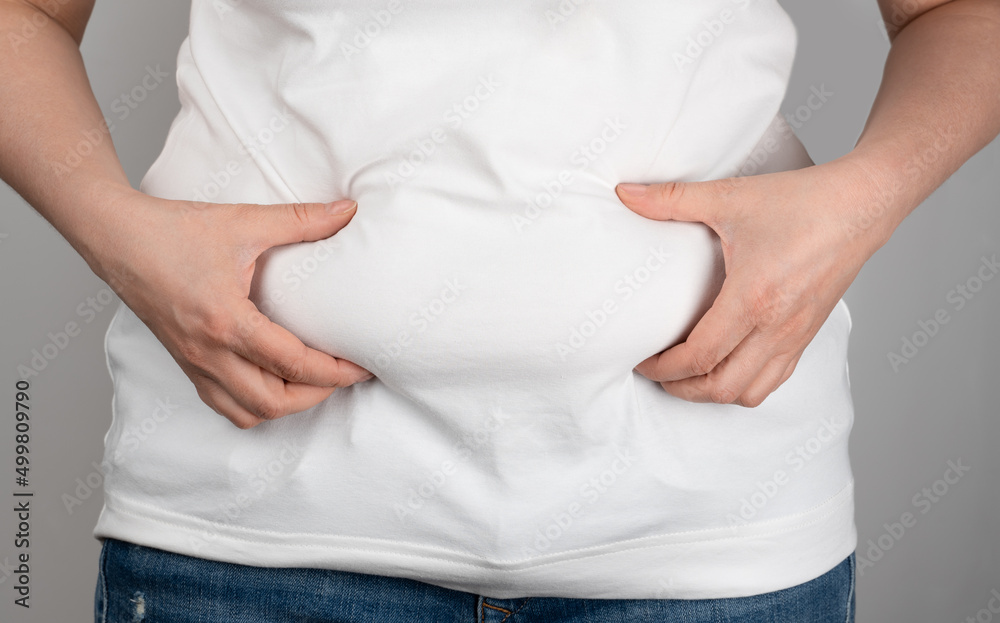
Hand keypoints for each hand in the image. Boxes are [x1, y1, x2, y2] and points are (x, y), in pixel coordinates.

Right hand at [90, 189, 373, 428]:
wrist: (115, 237)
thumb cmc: (174, 230)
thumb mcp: (244, 221)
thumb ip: (301, 220)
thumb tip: (348, 211)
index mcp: (226, 321)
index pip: (293, 364)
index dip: (336, 372)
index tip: (362, 366)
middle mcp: (208, 353)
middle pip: (274, 402)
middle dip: (317, 395)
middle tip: (344, 374)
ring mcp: (193, 363)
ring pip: (248, 413)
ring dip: (287, 404)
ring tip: (314, 380)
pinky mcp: (185, 363)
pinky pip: (224, 404)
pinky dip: (255, 404)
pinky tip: (273, 381)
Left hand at [615, 158, 884, 406]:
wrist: (865, 203)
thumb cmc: (802, 201)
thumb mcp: (730, 196)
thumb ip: (672, 198)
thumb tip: (625, 193)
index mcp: (754, 298)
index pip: (699, 357)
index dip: (663, 368)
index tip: (641, 360)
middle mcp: (777, 327)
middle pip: (722, 387)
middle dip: (681, 388)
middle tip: (656, 372)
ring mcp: (796, 336)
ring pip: (750, 392)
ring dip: (713, 393)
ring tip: (687, 375)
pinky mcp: (809, 335)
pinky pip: (775, 380)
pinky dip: (744, 385)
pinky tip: (726, 364)